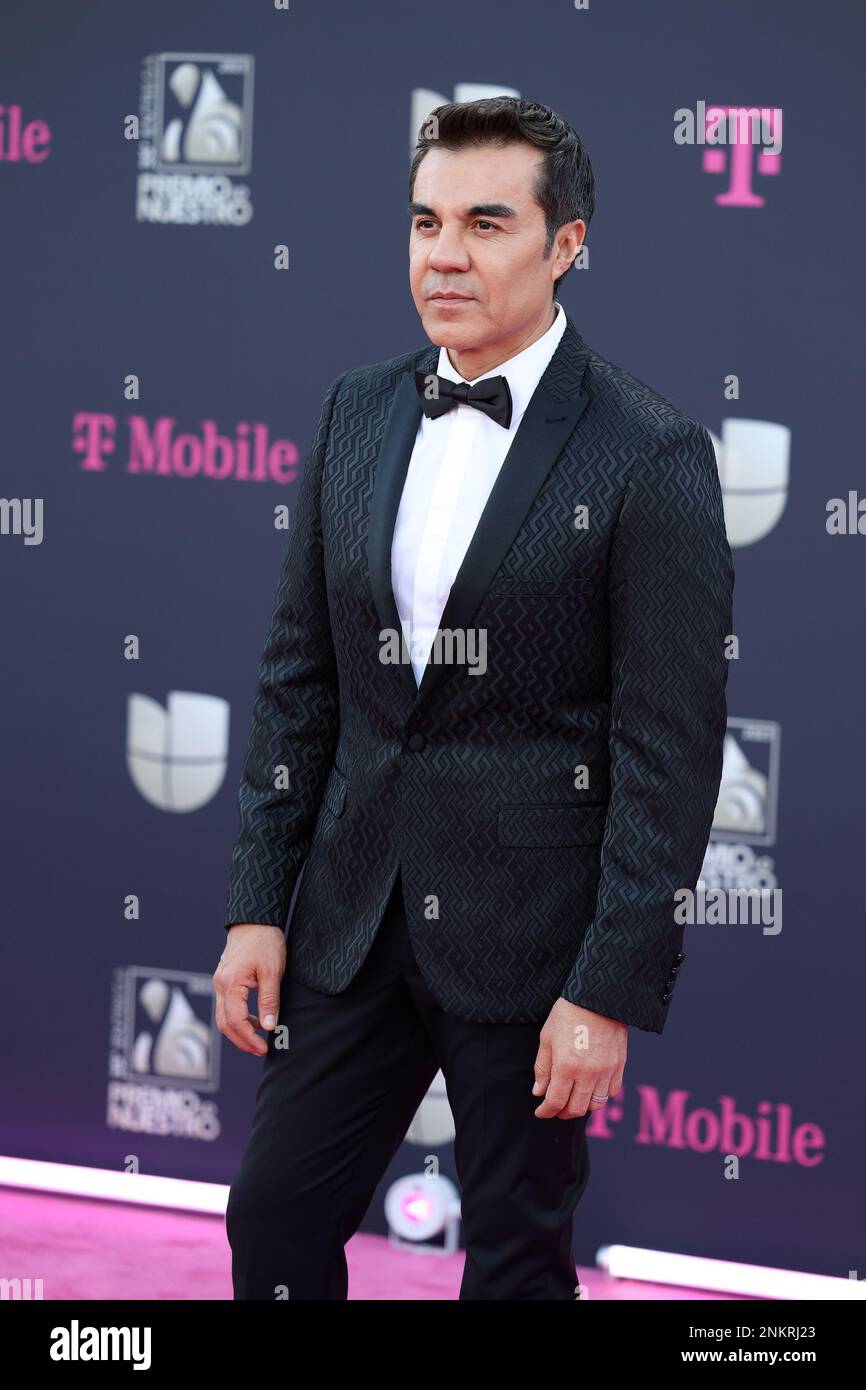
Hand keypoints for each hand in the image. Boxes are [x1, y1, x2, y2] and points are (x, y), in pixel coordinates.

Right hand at [213, 924, 286, 1055]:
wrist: (255, 920)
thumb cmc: (265, 942)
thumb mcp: (272, 972)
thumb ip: (269, 1001)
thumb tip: (268, 1027)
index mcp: (230, 984)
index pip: (236, 1022)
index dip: (250, 1039)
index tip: (264, 1048)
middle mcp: (220, 985)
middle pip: (225, 1024)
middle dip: (242, 1041)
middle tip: (260, 1050)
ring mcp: (220, 982)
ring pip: (223, 1017)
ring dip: (239, 1031)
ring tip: (259, 1039)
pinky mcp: (225, 980)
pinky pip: (226, 1006)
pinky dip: (238, 1018)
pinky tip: (254, 1020)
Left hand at [532, 998, 626, 1118]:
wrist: (597, 997)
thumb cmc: (568, 1014)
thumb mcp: (547, 1038)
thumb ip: (542, 1068)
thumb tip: (539, 1092)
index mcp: (566, 1067)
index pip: (555, 1102)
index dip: (546, 1111)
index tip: (541, 1112)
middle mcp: (588, 1073)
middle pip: (576, 1109)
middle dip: (563, 1113)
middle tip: (555, 1109)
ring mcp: (606, 1071)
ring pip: (596, 1104)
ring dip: (582, 1106)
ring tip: (573, 1099)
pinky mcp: (619, 1065)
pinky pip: (612, 1092)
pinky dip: (601, 1096)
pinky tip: (591, 1088)